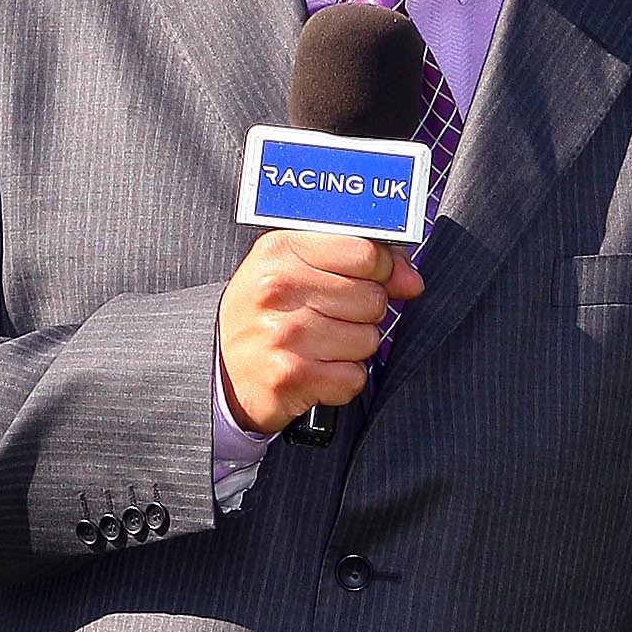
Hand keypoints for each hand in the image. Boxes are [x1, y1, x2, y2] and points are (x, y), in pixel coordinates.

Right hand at [217, 230, 422, 436]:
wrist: (218, 370)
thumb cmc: (265, 314)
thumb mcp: (295, 267)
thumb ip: (358, 261)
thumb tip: (413, 280)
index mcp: (281, 250)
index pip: (366, 254)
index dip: (382, 271)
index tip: (370, 281)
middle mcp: (279, 288)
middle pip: (372, 299)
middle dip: (362, 314)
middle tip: (329, 319)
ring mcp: (285, 334)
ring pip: (368, 340)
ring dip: (352, 350)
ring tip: (319, 346)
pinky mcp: (292, 376)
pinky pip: (354, 378)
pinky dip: (341, 381)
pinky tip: (316, 371)